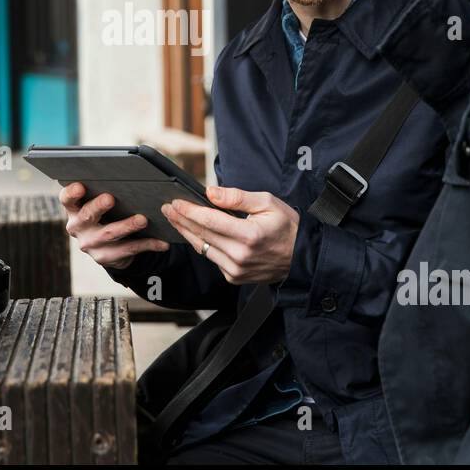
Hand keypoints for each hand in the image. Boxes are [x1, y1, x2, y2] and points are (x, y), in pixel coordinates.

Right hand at [60, 182, 168, 268]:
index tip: (80, 186)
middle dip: (98, 206)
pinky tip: (162, 242)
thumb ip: (105, 189)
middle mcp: (78, 227)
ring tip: (143, 219)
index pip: (67, 199)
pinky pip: (128, 249)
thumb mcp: (99, 202)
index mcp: (74, 209)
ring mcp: (90, 244)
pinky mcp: (105, 257)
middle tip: (110, 198)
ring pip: (109, 234)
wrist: (107, 245)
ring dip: (127, 226)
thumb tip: (128, 172)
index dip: (71, 193)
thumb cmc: (106, 213)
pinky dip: (148, 244)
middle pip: (86, 216)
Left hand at [162, 186, 297, 284]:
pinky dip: (201, 245)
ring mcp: (236, 270)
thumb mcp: (267, 203)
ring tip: (175, 218)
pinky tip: (193, 233)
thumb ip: (237, 197)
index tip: (175, 202)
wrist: (301, 258)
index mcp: (249, 235)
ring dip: (186, 232)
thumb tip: (210, 192)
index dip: (189, 211)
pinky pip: (211, 258)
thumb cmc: (286, 227)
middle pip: (201, 235)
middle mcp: (240, 255)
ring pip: (202, 248)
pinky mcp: (234, 277)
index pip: (210, 221)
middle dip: (182, 220)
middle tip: (167, 208)